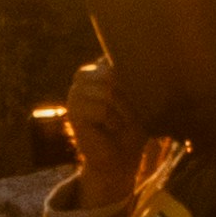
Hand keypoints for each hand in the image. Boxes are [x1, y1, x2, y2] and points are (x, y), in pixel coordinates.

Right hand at [59, 60, 154, 208]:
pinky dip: (115, 121)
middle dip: (129, 94)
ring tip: (124, 122)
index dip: (131, 73)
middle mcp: (83, 76)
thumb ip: (134, 78)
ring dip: (124, 110)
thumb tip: (140, 64)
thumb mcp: (139, 99)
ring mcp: (75, 93)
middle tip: (135, 111)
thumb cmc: (132, 127)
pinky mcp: (73, 113)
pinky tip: (113, 128)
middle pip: (111, 73)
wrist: (119, 159)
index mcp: (98, 67)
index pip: (114, 57)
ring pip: (108, 91)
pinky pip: (102, 109)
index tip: (142, 90)